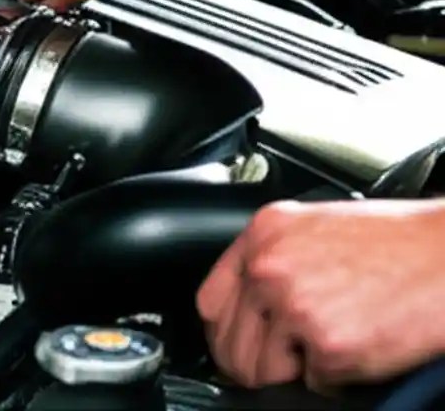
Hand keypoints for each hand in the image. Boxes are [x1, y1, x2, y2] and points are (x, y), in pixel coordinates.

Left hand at [197, 199, 444, 390]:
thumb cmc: (401, 242)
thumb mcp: (317, 228)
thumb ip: (275, 259)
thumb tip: (250, 301)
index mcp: (264, 235)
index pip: (210, 302)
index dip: (223, 333)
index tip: (234, 346)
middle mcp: (270, 269)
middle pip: (231, 345)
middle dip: (254, 364)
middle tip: (284, 364)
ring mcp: (296, 308)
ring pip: (264, 371)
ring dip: (294, 372)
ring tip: (328, 348)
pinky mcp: (328, 346)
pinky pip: (314, 383)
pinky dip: (336, 377)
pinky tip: (359, 348)